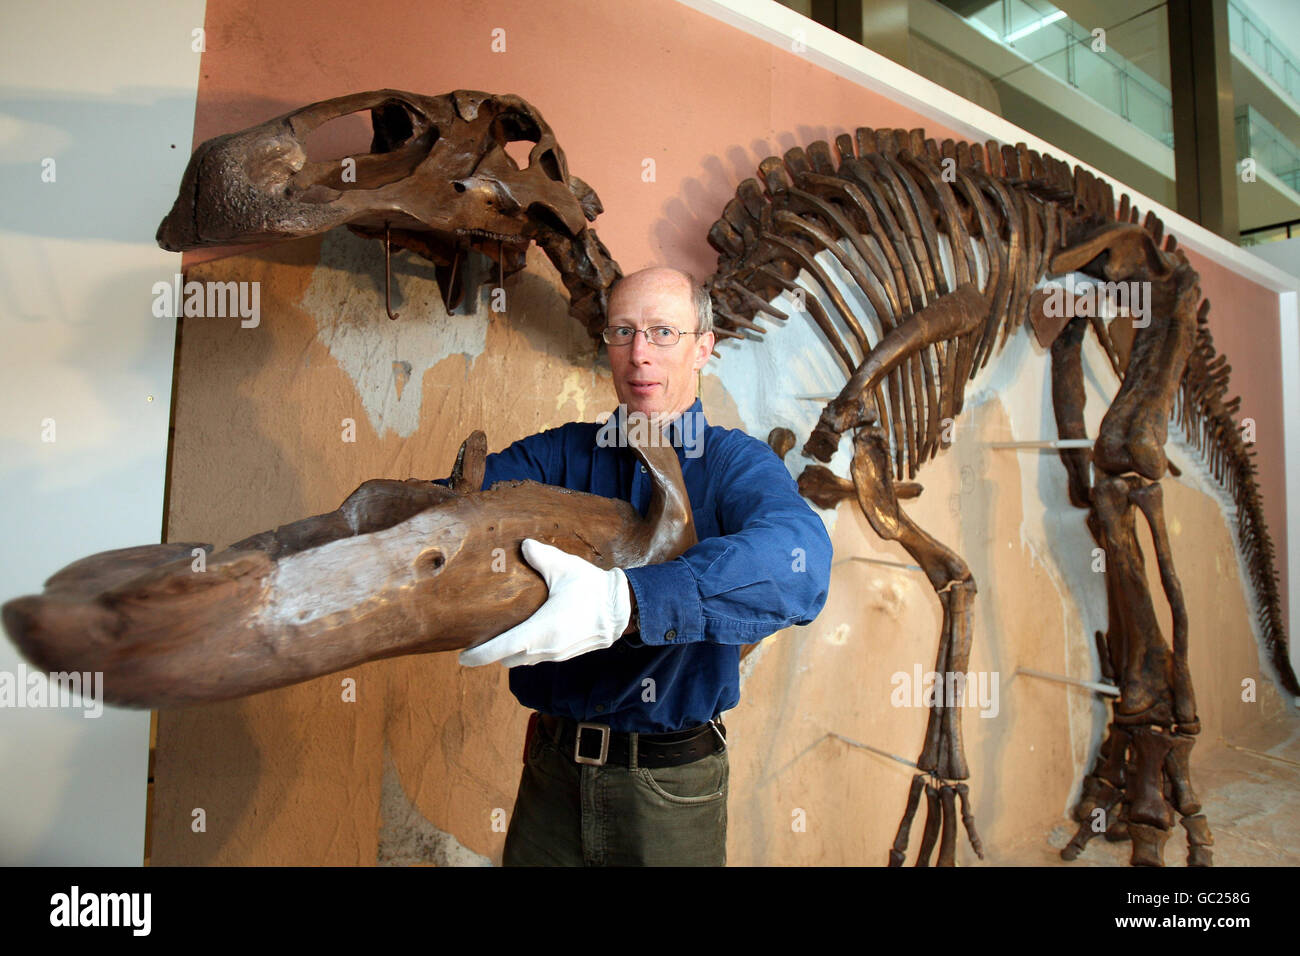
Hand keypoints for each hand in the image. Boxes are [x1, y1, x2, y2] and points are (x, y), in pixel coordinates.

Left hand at [458, 538, 631, 667]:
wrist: (621, 608)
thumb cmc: (592, 588)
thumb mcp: (564, 568)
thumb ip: (540, 556)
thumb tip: (523, 545)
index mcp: (540, 631)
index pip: (499, 650)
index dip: (478, 655)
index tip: (462, 656)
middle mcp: (545, 649)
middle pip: (507, 658)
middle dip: (492, 652)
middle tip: (479, 639)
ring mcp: (556, 655)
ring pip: (522, 661)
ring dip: (511, 653)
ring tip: (501, 637)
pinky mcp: (565, 655)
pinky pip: (537, 658)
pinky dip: (526, 651)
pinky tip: (526, 634)